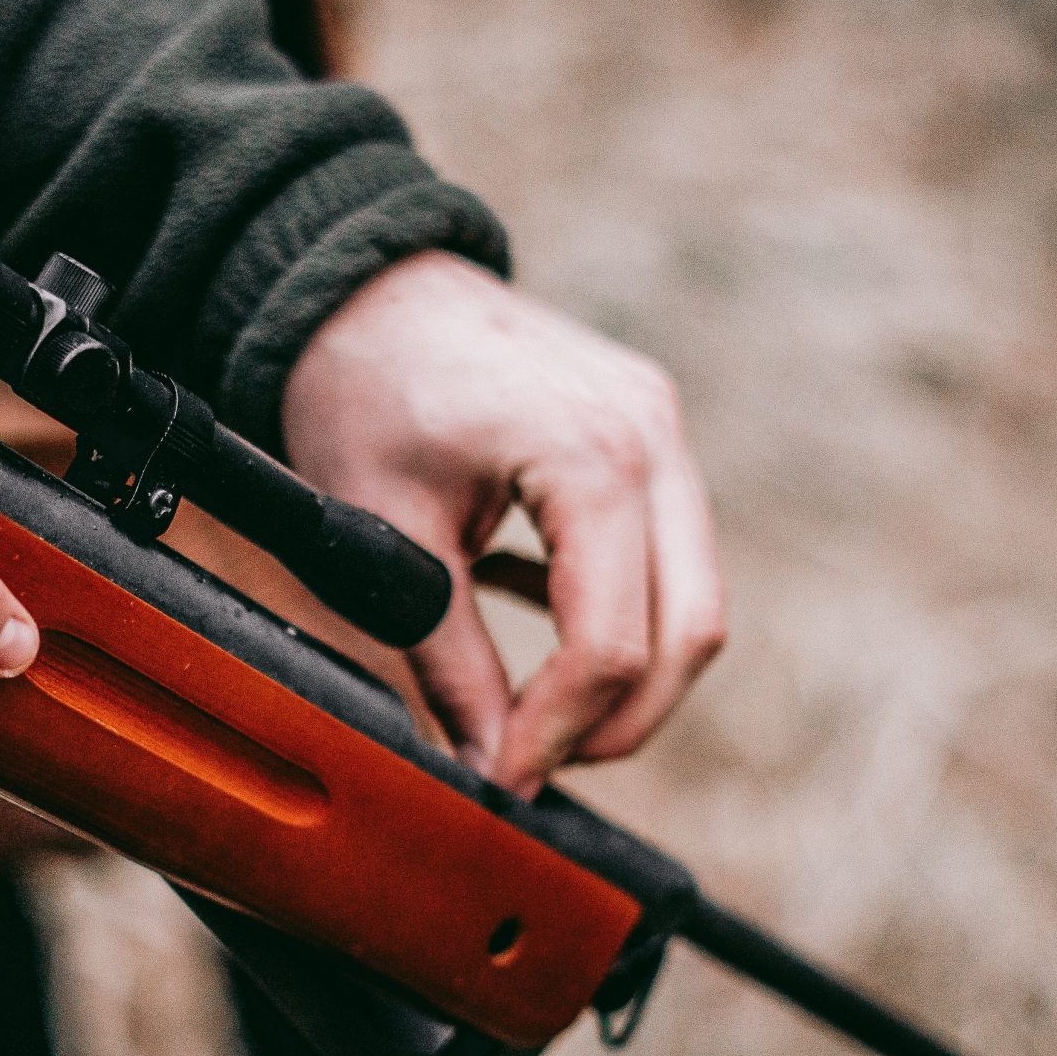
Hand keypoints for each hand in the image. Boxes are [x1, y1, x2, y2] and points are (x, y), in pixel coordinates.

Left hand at [282, 252, 723, 794]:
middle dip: (619, 721)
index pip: (609, 643)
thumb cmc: (360, 386)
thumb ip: (449, 660)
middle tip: (536, 762)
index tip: (503, 776)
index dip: (557, 732)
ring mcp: (663, 428)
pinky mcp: (650, 433)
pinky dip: (620, 610)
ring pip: (696, 600)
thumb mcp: (387, 536)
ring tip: (534, 705)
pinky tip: (528, 608)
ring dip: (629, 673)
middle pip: (691, 632)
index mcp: (590, 455)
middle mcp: (652, 436)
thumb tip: (486, 764)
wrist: (362, 279)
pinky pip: (669, 556)